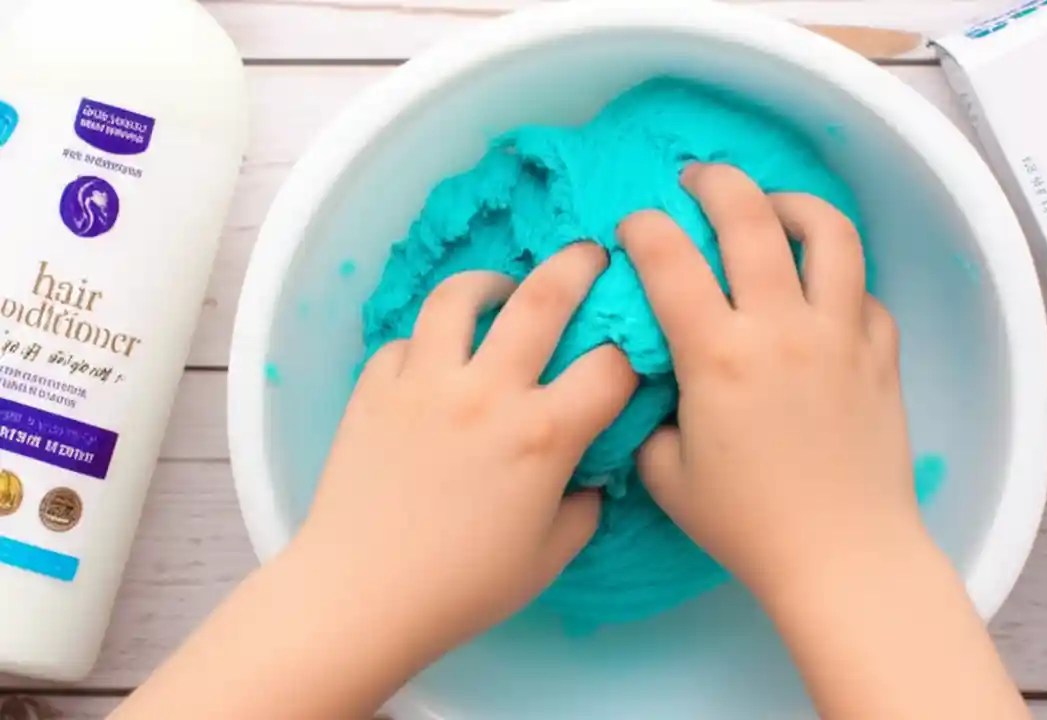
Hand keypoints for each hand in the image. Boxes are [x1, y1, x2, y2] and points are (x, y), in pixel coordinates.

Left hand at [299, 242, 635, 657]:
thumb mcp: (549, 557)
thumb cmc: (464, 586)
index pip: (610, 367)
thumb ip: (583, 507)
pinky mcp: (374, 388)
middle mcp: (488, 391)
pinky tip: (436, 360)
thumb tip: (589, 476)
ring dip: (490, 283)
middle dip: (578, 265)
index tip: (632, 353)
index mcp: (542, 434)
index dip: (633, 355)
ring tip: (500, 289)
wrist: (362, 594)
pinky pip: (405, 342)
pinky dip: (426, 343)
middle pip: (543, 298)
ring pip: (459, 296)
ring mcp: (425, 382)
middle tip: (590, 255)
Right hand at [620, 163, 920, 604]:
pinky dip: (841, 281)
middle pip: (752, 218)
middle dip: (717, 182)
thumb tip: (655, 387)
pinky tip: (822, 294)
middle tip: (698, 179)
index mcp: (718, 356)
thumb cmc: (748, 525)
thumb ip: (651, 420)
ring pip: (830, 234)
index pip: (670, 261)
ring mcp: (841, 335)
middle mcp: (782, 328)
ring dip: (794, 205)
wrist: (843, 555)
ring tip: (774, 209)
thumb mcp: (669, 477)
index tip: (634, 227)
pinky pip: (867, 294)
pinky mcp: (882, 355)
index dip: (644, 229)